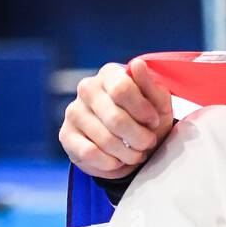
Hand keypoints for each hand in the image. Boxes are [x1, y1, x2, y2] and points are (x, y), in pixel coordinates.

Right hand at [59, 58, 174, 179]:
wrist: (133, 145)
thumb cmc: (148, 119)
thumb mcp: (159, 104)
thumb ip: (152, 87)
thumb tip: (137, 64)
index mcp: (110, 74)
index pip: (122, 89)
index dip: (142, 110)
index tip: (154, 122)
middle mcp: (87, 88)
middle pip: (115, 118)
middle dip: (139, 137)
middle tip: (148, 143)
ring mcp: (74, 111)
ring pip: (104, 139)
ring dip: (128, 153)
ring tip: (137, 154)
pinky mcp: (66, 134)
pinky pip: (89, 152)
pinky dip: (110, 162)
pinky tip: (118, 160)